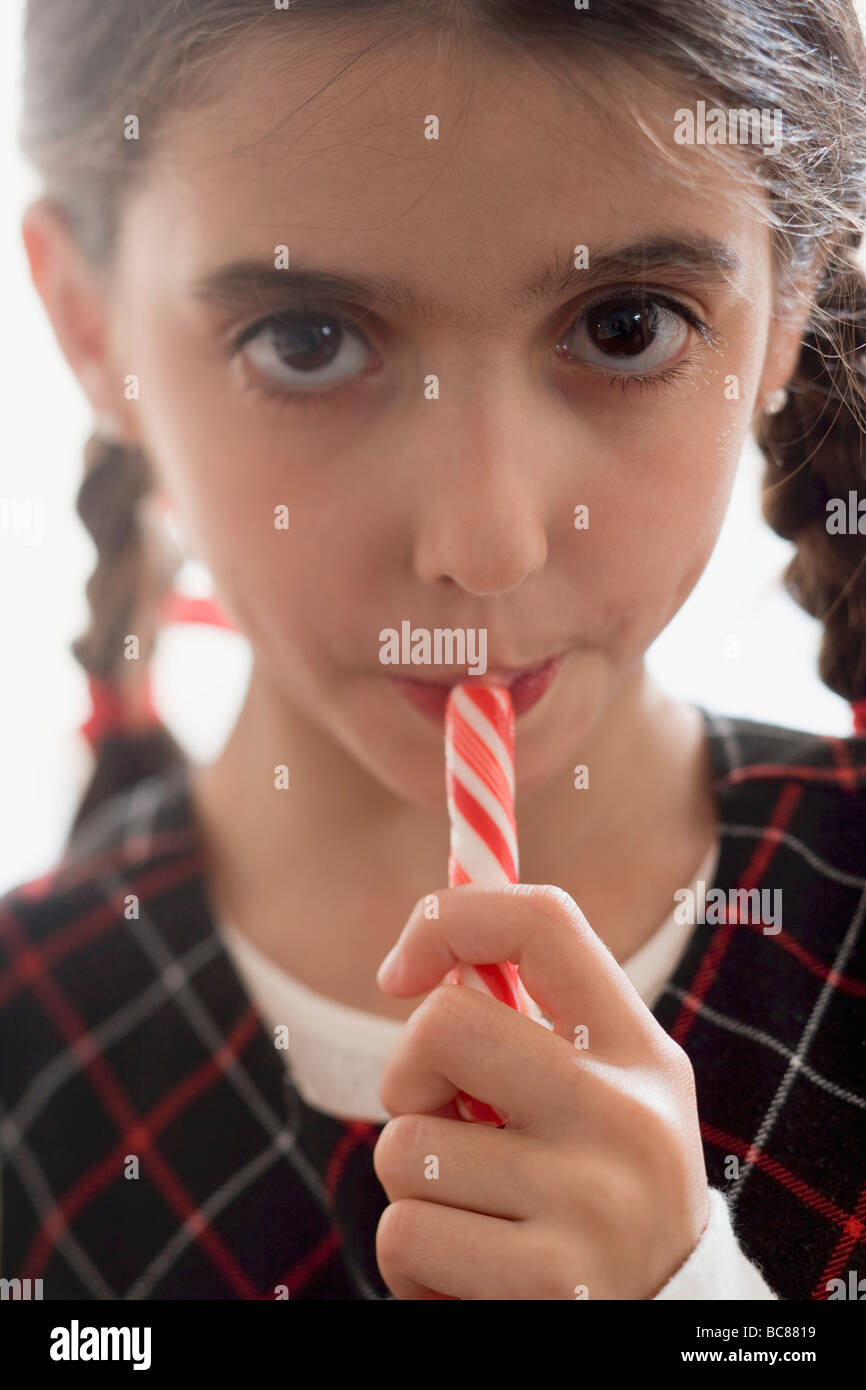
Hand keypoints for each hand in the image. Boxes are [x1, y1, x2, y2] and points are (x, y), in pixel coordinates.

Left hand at [372, 882, 709, 1299]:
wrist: (667, 1329)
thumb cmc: (601, 1193)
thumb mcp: (602, 1100)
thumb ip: (532, 1031)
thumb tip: (421, 963)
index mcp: (639, 1051)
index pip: (543, 921)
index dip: (448, 919)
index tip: (399, 973)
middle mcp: (625, 1114)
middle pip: (445, 1025)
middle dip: (407, 1077)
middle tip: (439, 1119)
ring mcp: (592, 1200)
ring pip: (406, 1148)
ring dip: (414, 1186)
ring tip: (477, 1215)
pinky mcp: (551, 1282)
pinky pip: (405, 1235)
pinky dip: (414, 1260)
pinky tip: (471, 1274)